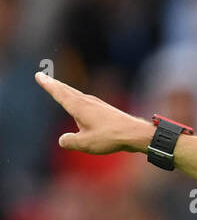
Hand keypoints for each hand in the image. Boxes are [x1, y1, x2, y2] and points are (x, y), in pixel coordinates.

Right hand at [34, 71, 149, 154]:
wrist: (133, 133)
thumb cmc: (110, 136)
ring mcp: (96, 104)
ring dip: (66, 91)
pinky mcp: (104, 110)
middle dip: (54, 85)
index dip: (48, 85)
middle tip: (44, 77)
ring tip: (59, 88)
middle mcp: (86, 101)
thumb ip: (70, 141)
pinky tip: (81, 104)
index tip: (39, 76)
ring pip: (76, 95)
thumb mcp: (86, 143)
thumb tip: (63, 140)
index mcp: (78, 106)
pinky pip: (86, 102)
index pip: (59, 93)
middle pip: (66, 91)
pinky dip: (77, 99)